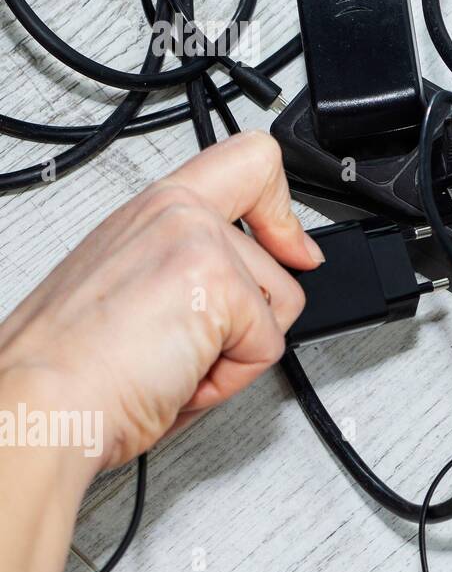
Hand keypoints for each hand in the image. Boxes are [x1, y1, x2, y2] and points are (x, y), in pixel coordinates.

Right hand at [0, 131, 322, 473]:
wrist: (39, 410)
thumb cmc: (70, 372)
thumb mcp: (132, 292)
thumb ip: (188, 269)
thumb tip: (245, 290)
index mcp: (154, 211)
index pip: (248, 160)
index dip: (284, 205)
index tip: (293, 245)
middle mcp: (177, 213)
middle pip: (278, 265)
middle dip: (249, 324)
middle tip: (184, 349)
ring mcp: (200, 243)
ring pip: (279, 308)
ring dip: (237, 355)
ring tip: (172, 364)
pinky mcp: (220, 285)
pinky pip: (268, 346)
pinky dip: (230, 380)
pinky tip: (177, 378)